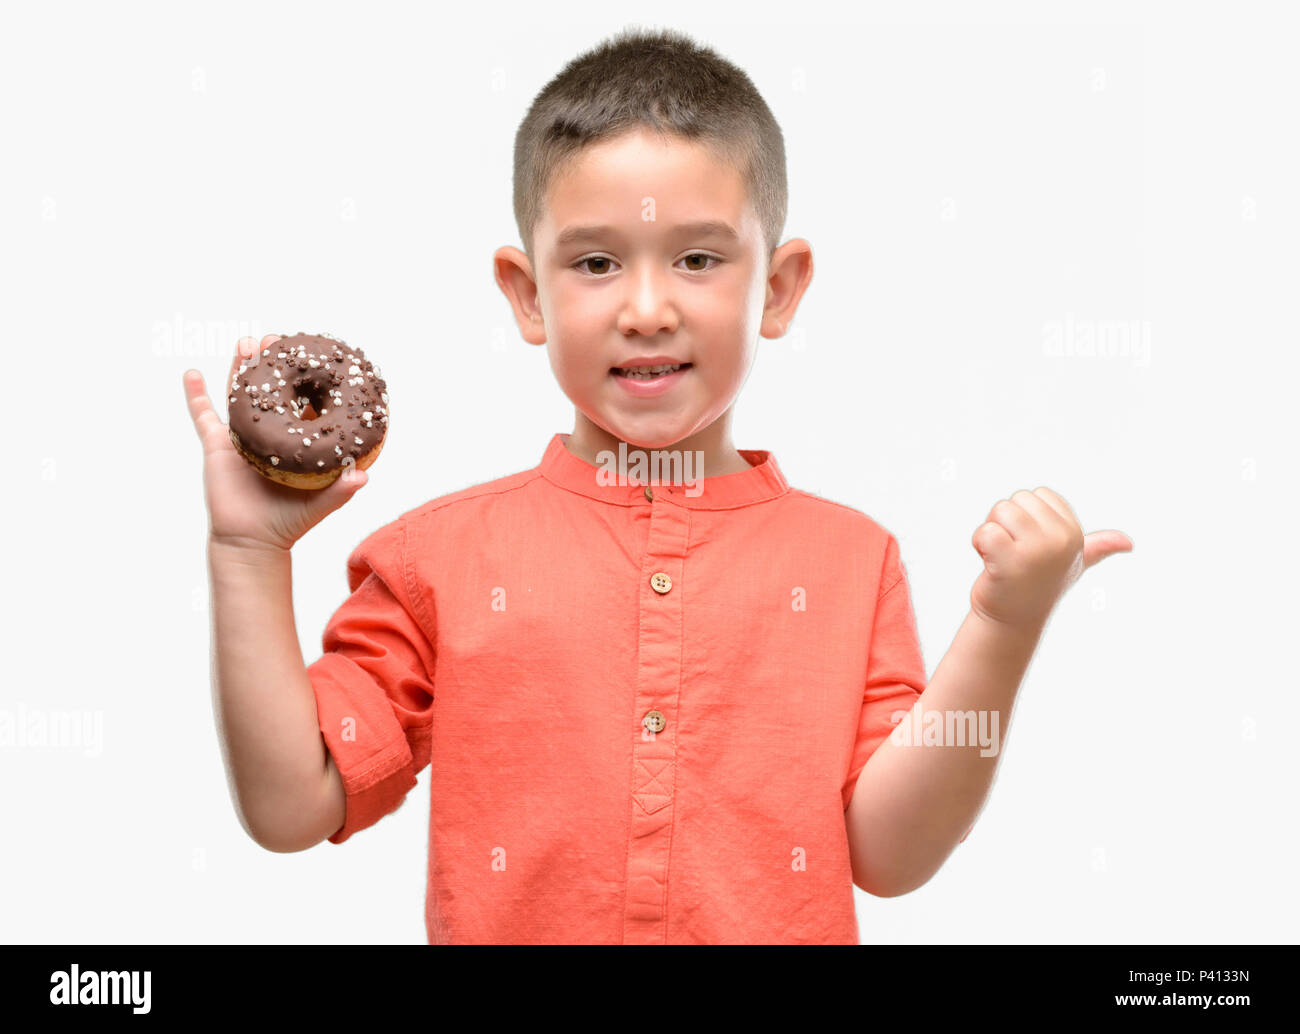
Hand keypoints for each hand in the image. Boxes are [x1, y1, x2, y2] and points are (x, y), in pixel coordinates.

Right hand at [183, 335, 368, 553]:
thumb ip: (341, 491)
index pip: (306, 404)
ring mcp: (243, 436)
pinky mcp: (217, 445)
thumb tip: (363, 476)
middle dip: (274, 364)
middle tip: (276, 339)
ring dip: (241, 367)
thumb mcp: (319, 505)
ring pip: (241, 395)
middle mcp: (271, 434)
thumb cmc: (288, 523)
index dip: (311, 381)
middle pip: (273, 391)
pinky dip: (196, 395)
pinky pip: (203, 416)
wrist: (250, 541)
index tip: (315, 356)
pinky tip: (191, 374)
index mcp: (296, 442)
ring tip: (246, 343)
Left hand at [970, 487, 1131, 630]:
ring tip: (1001, 559)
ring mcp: (1038, 551)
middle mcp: (1061, 540)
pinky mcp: (1010, 561)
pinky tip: (990, 566)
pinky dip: (979, 545)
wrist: (1012, 621)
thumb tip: (1128, 543)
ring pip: (1000, 510)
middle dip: (1005, 523)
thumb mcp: (1073, 565)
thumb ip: (1098, 548)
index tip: (1029, 546)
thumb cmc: (1039, 587)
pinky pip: (985, 531)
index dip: (1024, 518)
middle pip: (1016, 500)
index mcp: (1074, 533)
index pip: (1036, 495)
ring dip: (990, 534)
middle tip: (1012, 554)